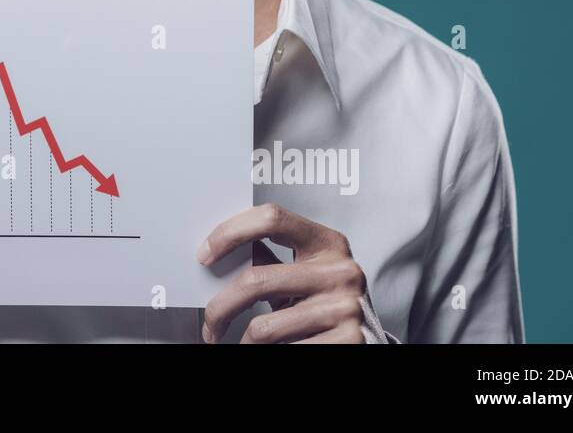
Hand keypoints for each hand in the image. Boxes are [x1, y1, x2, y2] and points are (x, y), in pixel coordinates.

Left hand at [197, 202, 366, 343]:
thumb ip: (272, 259)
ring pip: (265, 326)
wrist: (367, 340)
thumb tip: (217, 253)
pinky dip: (267, 355)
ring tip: (239, 344)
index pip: (271, 217)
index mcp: (327, 242)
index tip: (204, 256)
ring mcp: (347, 306)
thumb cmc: (325, 301)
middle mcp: (341, 270)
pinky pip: (288, 350)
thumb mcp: (304, 272)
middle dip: (221, 306)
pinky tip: (267, 352)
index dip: (229, 232)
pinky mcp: (350, 340)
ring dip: (242, 341)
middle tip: (209, 322)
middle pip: (257, 279)